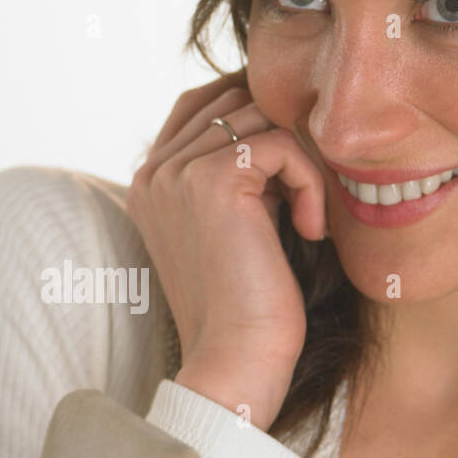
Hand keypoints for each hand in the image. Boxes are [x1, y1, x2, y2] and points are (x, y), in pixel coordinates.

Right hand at [126, 72, 327, 431]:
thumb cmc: (245, 306)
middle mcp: (154, 171)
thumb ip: (235, 175)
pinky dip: (310, 183)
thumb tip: (279, 124)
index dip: (254, 117)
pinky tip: (310, 230)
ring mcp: (178, 172)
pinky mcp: (214, 180)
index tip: (291, 162)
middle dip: (280, 134)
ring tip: (304, 217)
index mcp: (148, 181)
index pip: (200, 104)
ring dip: (300, 162)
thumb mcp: (231, 226)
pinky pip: (283, 144)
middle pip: (232, 99)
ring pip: (261, 117)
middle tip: (302, 192)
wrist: (236, 359)